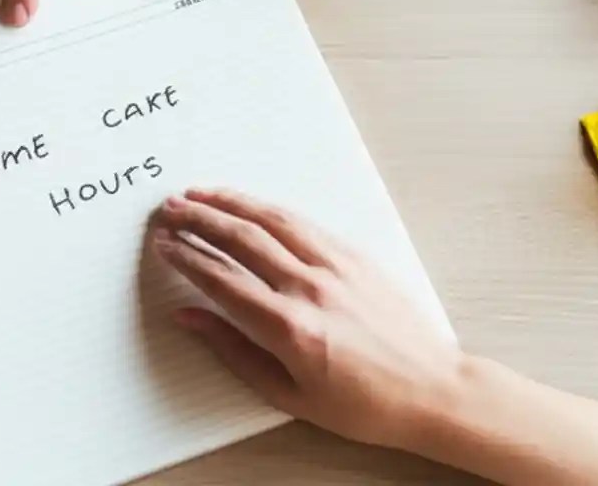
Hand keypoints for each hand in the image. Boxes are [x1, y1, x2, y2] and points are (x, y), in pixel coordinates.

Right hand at [148, 189, 462, 449]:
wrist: (433, 390)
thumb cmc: (366, 404)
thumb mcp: (289, 394)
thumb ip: (234, 351)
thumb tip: (191, 319)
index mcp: (289, 327)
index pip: (221, 279)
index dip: (186, 257)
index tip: (164, 244)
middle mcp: (310, 288)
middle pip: (241, 239)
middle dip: (200, 219)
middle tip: (170, 209)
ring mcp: (336, 266)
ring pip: (273, 219)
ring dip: (232, 202)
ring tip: (200, 193)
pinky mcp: (356, 257)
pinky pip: (304, 223)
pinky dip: (270, 209)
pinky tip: (252, 204)